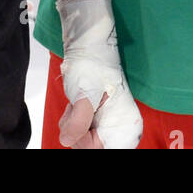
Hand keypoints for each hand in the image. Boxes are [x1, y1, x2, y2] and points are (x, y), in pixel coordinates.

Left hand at [56, 0, 141, 148]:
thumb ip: (77, 122)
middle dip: (77, 128)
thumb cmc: (92, 64)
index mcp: (126, 126)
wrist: (88, 43)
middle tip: (77, 105)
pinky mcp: (99, 116)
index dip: (83, 140)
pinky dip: (73, 117)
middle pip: (90, 145)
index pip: (99, 149)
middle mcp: (121, 128)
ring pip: (82, 137)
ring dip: (73, 120)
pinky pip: (81, 127)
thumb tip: (66, 141)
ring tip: (78, 100)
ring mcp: (109, 122)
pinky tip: (77, 101)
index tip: (76, 122)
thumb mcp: (84, 95)